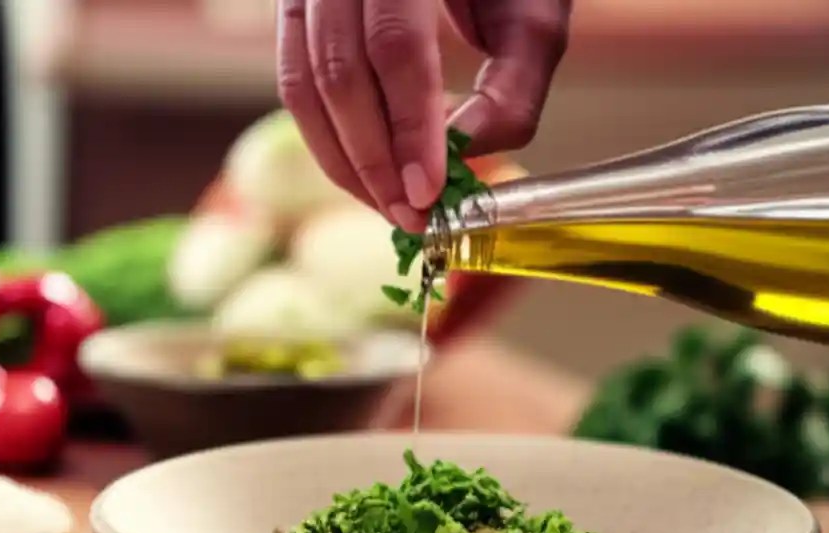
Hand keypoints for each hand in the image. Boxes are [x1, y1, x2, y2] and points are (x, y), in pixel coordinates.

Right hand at [276, 1, 571, 232]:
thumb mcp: (535, 14)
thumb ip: (514, 84)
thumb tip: (464, 155)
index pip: (396, 46)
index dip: (408, 127)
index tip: (427, 191)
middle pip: (339, 71)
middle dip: (373, 159)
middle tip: (410, 217)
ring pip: (302, 83)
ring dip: (343, 160)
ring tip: (389, 206)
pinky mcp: (294, 7)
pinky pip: (293, 80)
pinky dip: (326, 136)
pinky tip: (365, 173)